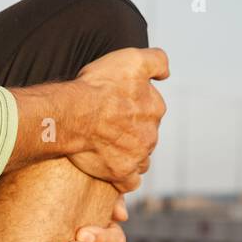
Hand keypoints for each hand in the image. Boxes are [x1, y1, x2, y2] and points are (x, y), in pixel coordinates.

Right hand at [66, 47, 168, 192]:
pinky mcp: (121, 173)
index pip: (151, 110)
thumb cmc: (99, 86)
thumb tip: (166, 74)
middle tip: (108, 128)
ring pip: (140, 160)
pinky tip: (113, 172)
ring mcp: (137, 155)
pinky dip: (124, 179)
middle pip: (145, 137)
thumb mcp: (132, 59)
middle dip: (132, 134)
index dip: (134, 108)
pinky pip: (129, 182)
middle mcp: (151, 134)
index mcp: (155, 107)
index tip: (116, 106)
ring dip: (130, 156)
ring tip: (109, 150)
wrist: (74, 113)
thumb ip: (157, 61)